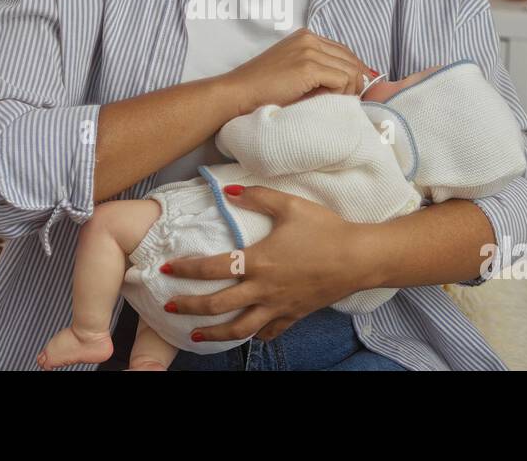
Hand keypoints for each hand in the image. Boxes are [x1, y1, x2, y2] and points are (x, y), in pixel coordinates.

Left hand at [161, 186, 372, 341]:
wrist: (360, 258)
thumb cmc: (326, 229)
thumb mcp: (290, 205)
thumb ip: (257, 196)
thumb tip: (228, 190)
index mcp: (258, 262)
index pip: (211, 268)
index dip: (185, 269)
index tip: (166, 268)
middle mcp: (264, 289)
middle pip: (217, 304)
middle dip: (189, 307)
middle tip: (169, 306)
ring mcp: (279, 306)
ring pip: (240, 328)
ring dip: (213, 333)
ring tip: (195, 336)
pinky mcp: (295, 314)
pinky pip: (270, 331)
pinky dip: (256, 336)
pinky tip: (247, 335)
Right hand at [217, 28, 375, 113]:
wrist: (238, 93)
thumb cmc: (261, 89)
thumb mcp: (293, 72)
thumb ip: (316, 70)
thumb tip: (349, 83)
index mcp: (305, 37)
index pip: (343, 51)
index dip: (353, 71)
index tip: (353, 90)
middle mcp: (309, 38)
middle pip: (350, 59)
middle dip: (356, 81)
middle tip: (350, 101)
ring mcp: (309, 50)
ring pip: (350, 70)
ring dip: (348, 90)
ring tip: (334, 103)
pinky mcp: (308, 66)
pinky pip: (342, 80)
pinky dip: (341, 94)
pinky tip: (327, 102)